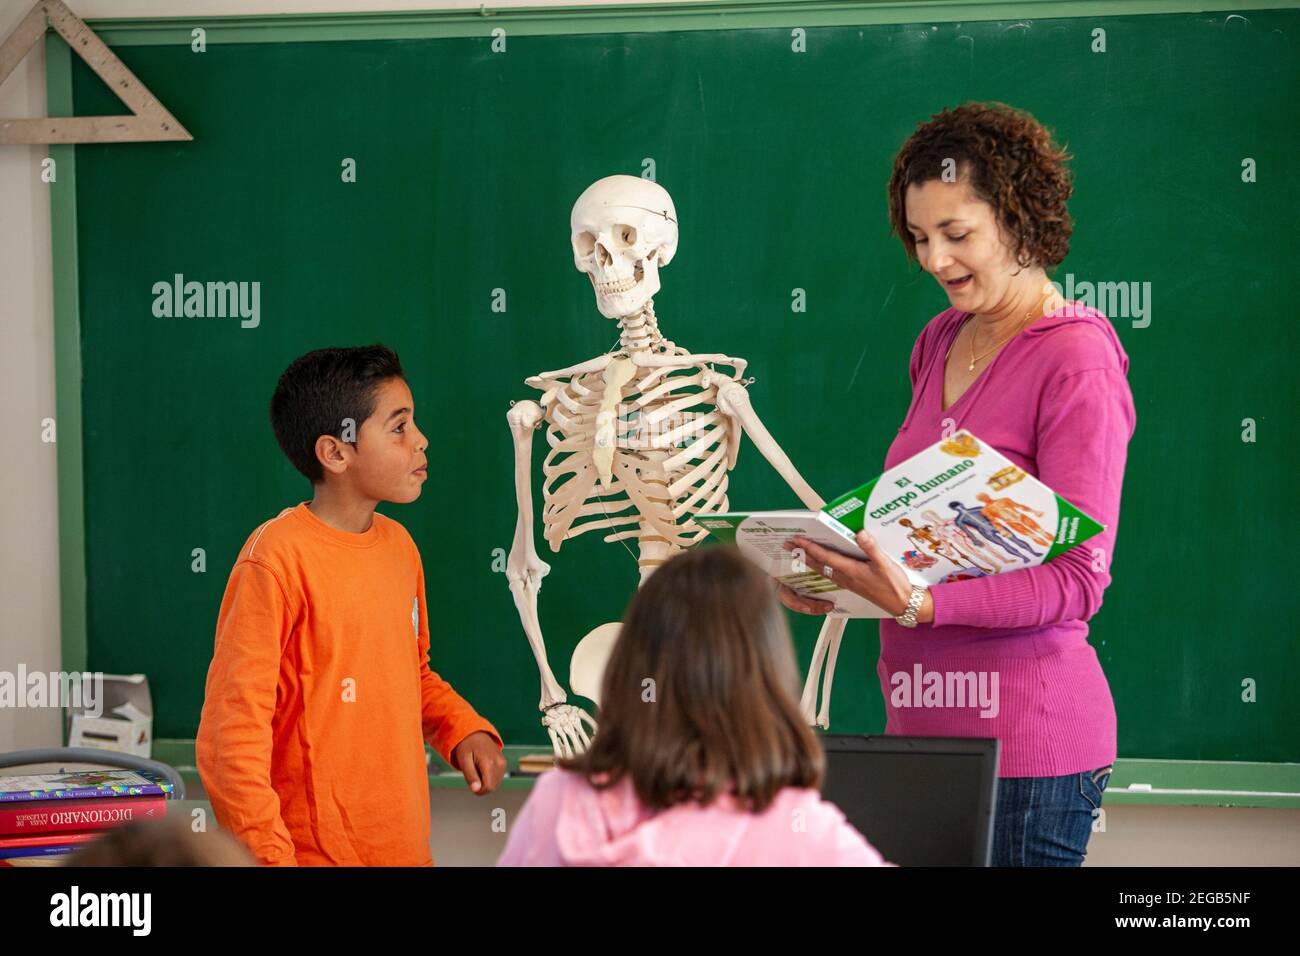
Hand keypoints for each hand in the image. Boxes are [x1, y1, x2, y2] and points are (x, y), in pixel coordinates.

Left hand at [453, 731, 506, 794]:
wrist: (475, 733)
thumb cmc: (467, 746)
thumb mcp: (464, 760)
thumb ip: (470, 776)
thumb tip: (476, 790)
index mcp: (489, 762)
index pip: (488, 787)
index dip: (478, 791)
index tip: (470, 784)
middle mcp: (500, 763)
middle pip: (492, 787)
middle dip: (481, 785)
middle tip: (473, 772)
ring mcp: (503, 763)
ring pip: (495, 784)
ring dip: (484, 781)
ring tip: (477, 768)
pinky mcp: (504, 763)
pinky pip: (497, 778)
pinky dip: (488, 777)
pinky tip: (482, 767)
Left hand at [783, 530, 912, 616]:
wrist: (903, 604)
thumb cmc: (895, 585)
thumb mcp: (885, 564)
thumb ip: (871, 548)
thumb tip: (859, 533)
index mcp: (851, 570)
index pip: (825, 557)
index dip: (810, 547)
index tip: (797, 539)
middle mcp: (846, 577)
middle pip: (818, 563)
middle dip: (802, 553)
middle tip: (788, 544)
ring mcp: (848, 582)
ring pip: (823, 570)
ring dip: (809, 560)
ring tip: (799, 552)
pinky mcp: (853, 585)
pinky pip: (830, 575)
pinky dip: (821, 567)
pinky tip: (820, 565)